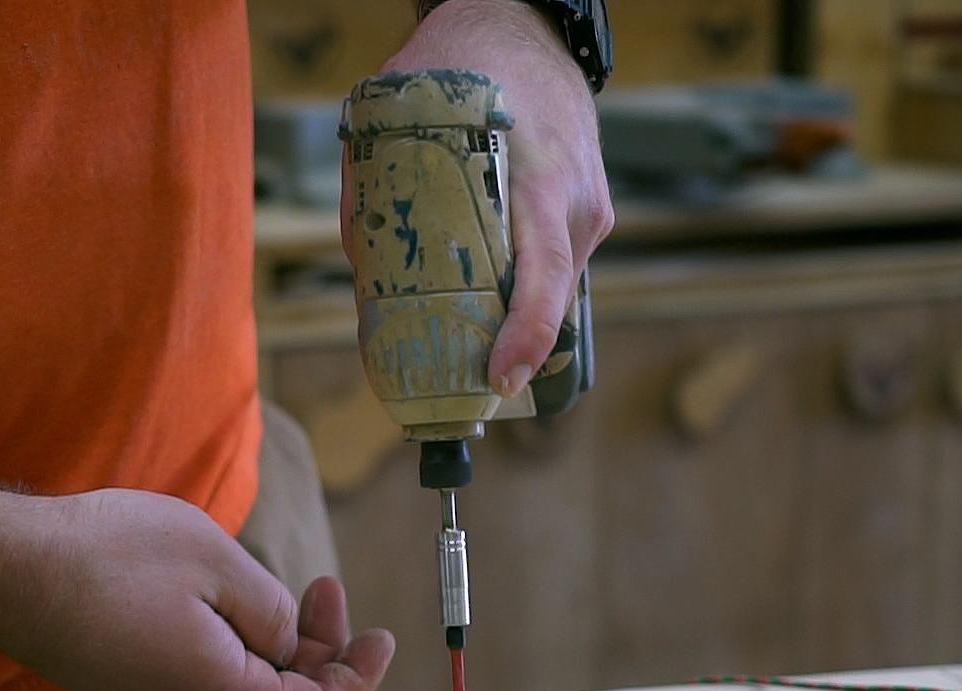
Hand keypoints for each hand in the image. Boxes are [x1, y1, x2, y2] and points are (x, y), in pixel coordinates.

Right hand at [11, 489, 394, 690]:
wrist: (5, 569)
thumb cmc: (107, 557)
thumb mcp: (217, 563)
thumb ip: (272, 611)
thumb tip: (292, 643)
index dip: (358, 676)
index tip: (384, 637)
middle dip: (321, 652)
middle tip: (328, 589)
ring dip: (280, 646)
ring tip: (292, 588)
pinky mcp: (131, 688)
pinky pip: (206, 683)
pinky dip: (239, 649)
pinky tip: (235, 603)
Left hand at [379, 0, 613, 396]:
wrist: (524, 24)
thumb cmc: (459, 68)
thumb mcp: (399, 118)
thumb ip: (379, 197)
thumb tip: (368, 282)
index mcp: (540, 180)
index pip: (543, 275)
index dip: (524, 335)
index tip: (500, 377)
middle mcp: (578, 202)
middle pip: (543, 298)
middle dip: (502, 345)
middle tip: (455, 383)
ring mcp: (593, 209)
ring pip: (549, 285)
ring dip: (507, 310)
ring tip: (461, 332)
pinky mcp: (590, 211)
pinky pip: (553, 263)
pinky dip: (519, 282)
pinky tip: (483, 284)